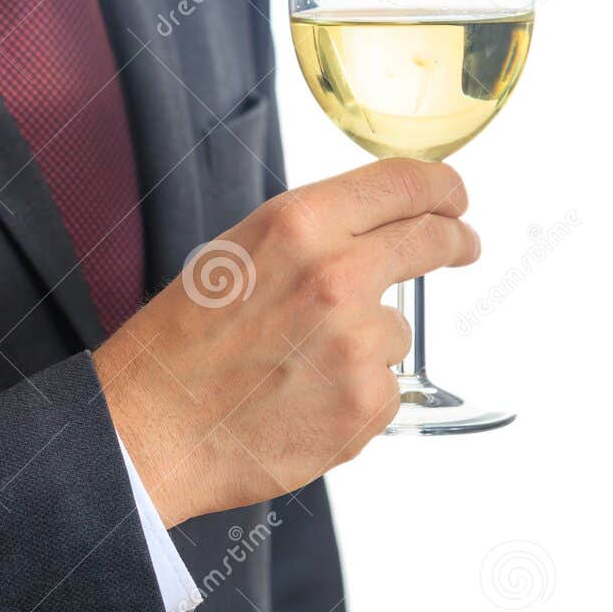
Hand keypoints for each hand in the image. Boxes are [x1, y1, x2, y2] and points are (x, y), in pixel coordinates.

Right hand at [92, 158, 479, 526]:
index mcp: (300, 224)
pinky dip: (355, 395)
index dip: (441, 186)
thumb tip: (370, 229)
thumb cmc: (180, 346)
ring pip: (396, 328)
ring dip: (368, 342)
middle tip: (461, 245)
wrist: (151, 428)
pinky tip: (305, 401)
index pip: (402, 183)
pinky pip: (385, 387)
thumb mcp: (237, 253)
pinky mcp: (368, 402)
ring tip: (299, 365)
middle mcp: (337, 273)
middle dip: (453, 241)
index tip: (454, 197)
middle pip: (430, 240)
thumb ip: (311, 235)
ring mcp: (358, 341)